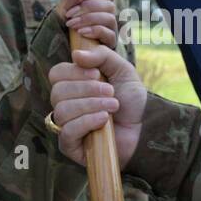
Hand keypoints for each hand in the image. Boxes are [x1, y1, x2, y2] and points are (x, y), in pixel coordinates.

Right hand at [49, 45, 147, 167]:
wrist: (143, 129)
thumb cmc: (130, 100)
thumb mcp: (122, 70)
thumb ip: (102, 56)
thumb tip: (76, 55)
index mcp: (72, 85)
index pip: (56, 74)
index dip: (74, 71)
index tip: (97, 73)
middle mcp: (64, 104)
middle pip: (58, 91)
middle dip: (87, 89)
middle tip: (110, 91)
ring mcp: (65, 125)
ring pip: (63, 110)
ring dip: (91, 105)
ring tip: (113, 106)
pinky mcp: (69, 145)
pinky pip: (68, 131)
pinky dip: (87, 122)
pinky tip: (104, 119)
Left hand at [58, 0, 119, 49]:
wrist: (58, 48)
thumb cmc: (63, 26)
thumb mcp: (64, 10)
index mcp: (100, 5)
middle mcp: (107, 16)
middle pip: (109, 5)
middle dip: (88, 7)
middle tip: (69, 14)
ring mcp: (110, 29)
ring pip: (109, 18)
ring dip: (89, 19)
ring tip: (72, 25)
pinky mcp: (109, 43)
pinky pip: (109, 34)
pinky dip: (94, 31)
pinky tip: (81, 33)